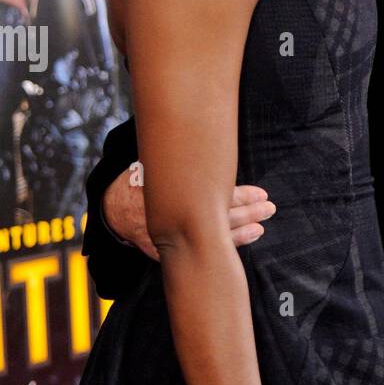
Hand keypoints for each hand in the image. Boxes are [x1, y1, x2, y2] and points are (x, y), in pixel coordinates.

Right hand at [102, 165, 275, 258]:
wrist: (113, 209)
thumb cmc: (140, 181)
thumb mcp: (158, 163)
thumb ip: (182, 156)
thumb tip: (208, 133)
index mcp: (175, 193)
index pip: (215, 196)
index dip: (241, 195)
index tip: (261, 194)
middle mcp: (175, 216)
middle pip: (220, 216)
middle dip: (249, 212)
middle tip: (270, 208)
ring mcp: (172, 237)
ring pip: (214, 236)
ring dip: (243, 229)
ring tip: (262, 224)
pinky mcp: (167, 251)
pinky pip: (201, 251)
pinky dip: (226, 245)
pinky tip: (245, 238)